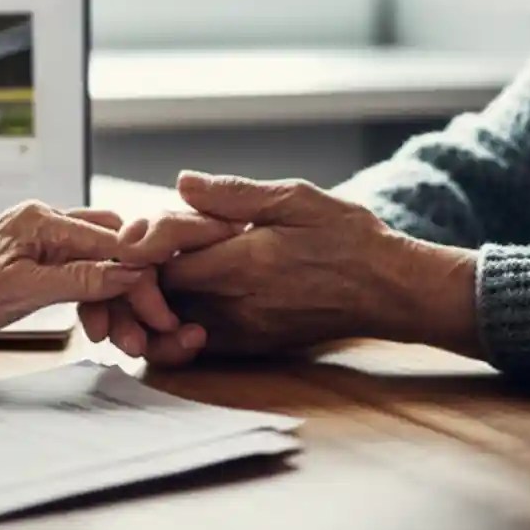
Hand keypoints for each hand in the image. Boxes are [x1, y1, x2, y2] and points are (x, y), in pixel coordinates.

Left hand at [0, 200, 233, 355]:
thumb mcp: (21, 290)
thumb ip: (79, 280)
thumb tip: (131, 273)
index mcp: (40, 219)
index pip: (111, 244)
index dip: (142, 280)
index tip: (162, 314)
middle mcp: (40, 226)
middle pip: (110, 249)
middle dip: (134, 288)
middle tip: (150, 329)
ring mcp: (34, 249)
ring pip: (94, 268)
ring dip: (113, 302)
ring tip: (124, 341)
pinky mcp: (26, 274)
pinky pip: (73, 283)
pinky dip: (90, 305)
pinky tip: (96, 331)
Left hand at [141, 172, 479, 362]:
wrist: (391, 291)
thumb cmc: (348, 238)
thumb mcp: (295, 199)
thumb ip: (233, 195)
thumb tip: (181, 183)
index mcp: (242, 263)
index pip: (160, 263)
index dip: (140, 248)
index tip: (138, 232)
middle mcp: (236, 306)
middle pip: (158, 297)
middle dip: (141, 275)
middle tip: (141, 251)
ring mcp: (243, 332)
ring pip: (171, 324)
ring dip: (155, 302)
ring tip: (155, 274)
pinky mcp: (251, 347)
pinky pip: (197, 343)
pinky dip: (178, 323)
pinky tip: (183, 297)